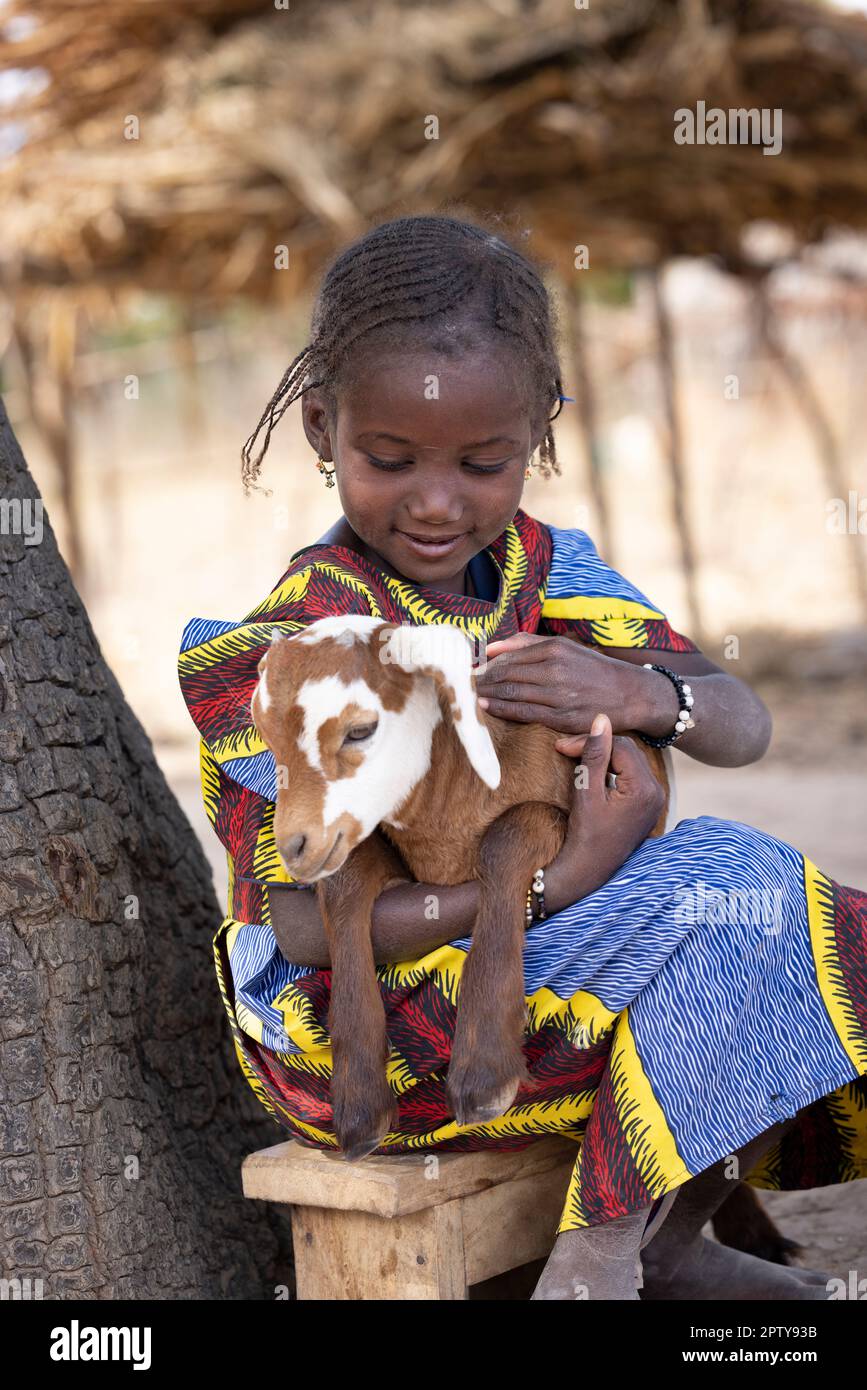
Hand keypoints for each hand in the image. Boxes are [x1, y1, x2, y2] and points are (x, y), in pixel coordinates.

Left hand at [476, 633, 677, 736]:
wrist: (631, 694)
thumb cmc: (593, 670)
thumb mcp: (566, 647)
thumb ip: (528, 644)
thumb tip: (491, 648)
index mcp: (555, 649)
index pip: (509, 656)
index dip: (485, 665)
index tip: (468, 670)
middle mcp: (556, 669)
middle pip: (506, 674)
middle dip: (482, 680)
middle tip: (461, 685)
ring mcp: (559, 694)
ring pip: (511, 693)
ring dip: (487, 695)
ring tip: (469, 696)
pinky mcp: (562, 717)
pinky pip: (524, 713)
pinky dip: (502, 710)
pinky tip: (487, 708)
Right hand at [543, 713, 665, 912]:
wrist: (588, 870)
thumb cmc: (584, 834)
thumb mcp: (587, 791)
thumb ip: (595, 754)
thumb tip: (601, 720)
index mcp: (646, 789)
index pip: (620, 746)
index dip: (590, 741)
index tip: (561, 746)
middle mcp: (657, 792)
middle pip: (627, 751)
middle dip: (598, 747)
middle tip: (566, 749)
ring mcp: (654, 800)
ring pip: (628, 761)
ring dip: (604, 756)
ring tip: (575, 758)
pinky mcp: (647, 805)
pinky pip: (631, 775)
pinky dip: (612, 769)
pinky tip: (592, 773)